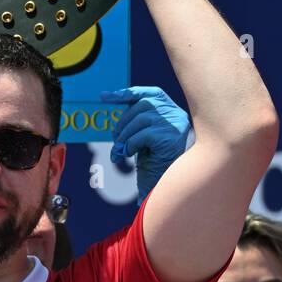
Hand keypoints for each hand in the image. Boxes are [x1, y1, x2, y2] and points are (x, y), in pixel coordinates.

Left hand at [101, 85, 190, 200]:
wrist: (169, 188)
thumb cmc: (156, 164)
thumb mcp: (145, 139)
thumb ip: (135, 121)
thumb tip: (108, 97)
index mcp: (172, 111)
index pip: (150, 93)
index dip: (127, 93)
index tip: (104, 97)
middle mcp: (177, 115)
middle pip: (143, 104)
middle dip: (123, 121)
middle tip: (115, 140)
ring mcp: (176, 125)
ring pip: (141, 119)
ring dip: (124, 135)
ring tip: (119, 151)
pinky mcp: (171, 138)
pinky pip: (143, 135)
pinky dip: (130, 144)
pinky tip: (128, 155)